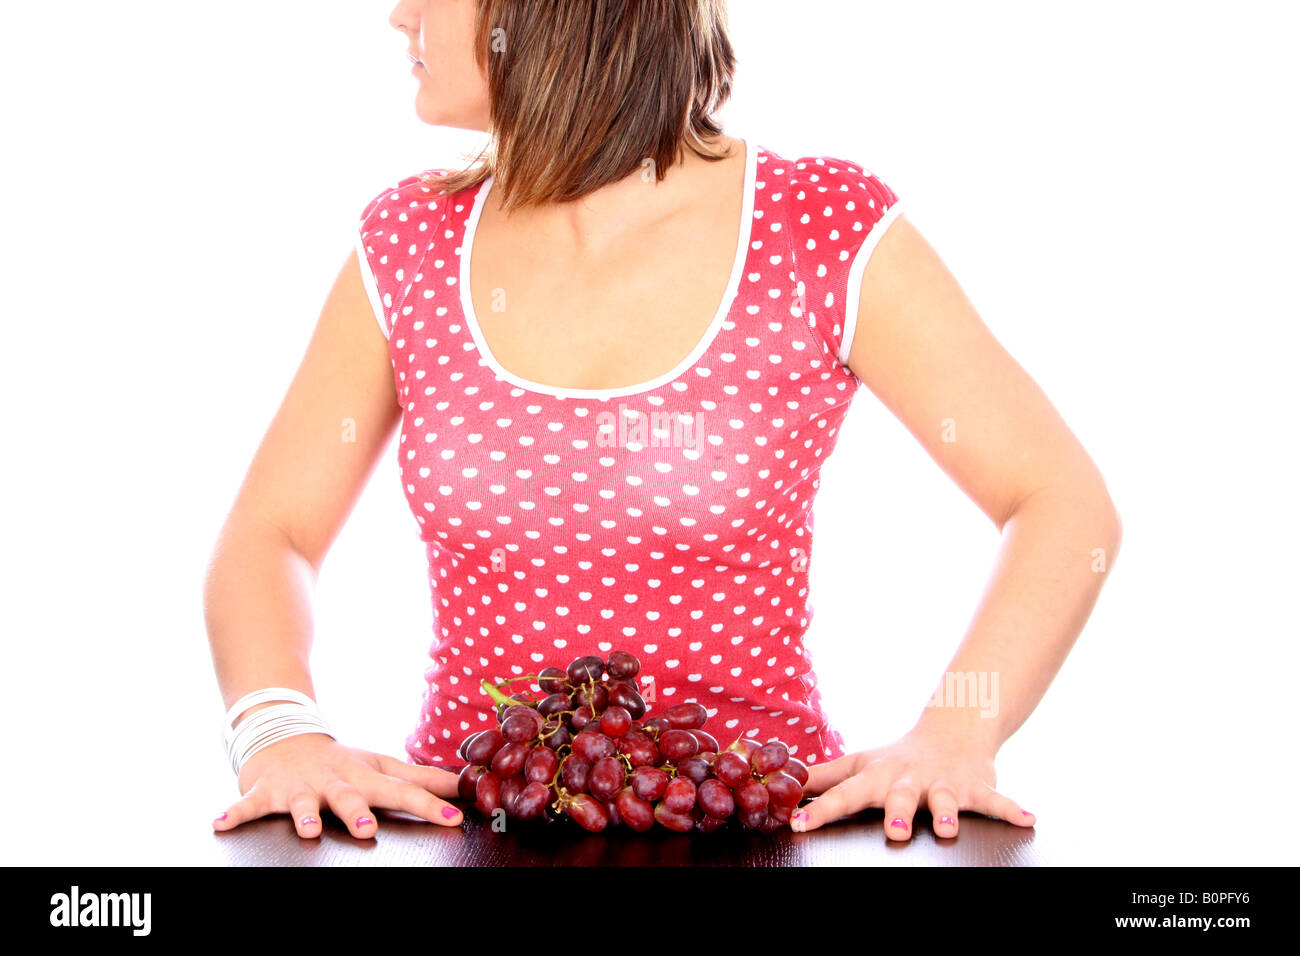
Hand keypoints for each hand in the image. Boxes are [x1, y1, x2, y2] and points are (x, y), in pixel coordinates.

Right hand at [212, 734, 463, 838]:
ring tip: (308, 830)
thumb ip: (421, 778)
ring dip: (304, 815)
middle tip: (368, 828)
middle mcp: (335, 781)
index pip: (402, 791)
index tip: (452, 818)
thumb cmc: (340, 761)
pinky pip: (247, 805)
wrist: (285, 736)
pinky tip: (221, 824)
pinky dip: (234, 813)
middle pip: (350, 796)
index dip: (428, 804)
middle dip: (358, 812)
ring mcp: (300, 787)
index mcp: (365, 777)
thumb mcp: (381, 766)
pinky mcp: (267, 792)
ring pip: (302, 802)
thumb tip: (466, 784)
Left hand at [792, 724, 1035, 839]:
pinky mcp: (975, 787)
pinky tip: (1029, 820)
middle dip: (895, 813)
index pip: (844, 793)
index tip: (797, 823)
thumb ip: (822, 776)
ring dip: (948, 813)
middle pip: (899, 797)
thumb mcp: (858, 763)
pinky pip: (996, 800)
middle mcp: (908, 780)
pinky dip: (1013, 809)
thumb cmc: (896, 759)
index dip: (820, 808)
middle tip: (892, 830)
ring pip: (946, 800)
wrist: (951, 731)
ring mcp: (943, 784)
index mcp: (877, 777)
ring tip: (948, 829)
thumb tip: (778, 779)